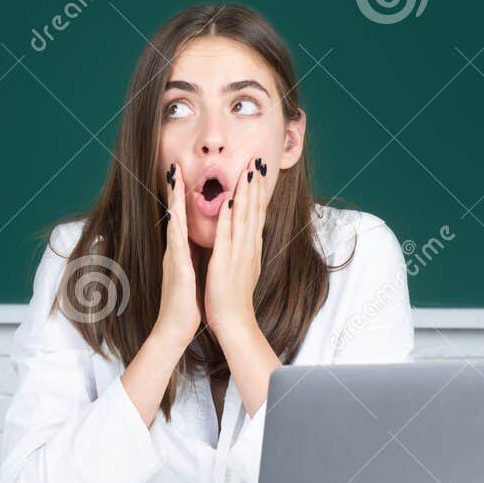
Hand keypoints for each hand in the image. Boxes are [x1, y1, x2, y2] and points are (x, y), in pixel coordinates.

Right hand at [153, 162, 200, 346]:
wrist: (176, 328)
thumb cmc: (185, 302)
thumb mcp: (191, 271)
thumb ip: (190, 254)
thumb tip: (196, 240)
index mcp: (182, 250)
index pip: (183, 217)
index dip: (184, 196)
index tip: (185, 174)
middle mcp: (175, 251)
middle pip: (175, 215)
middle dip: (176, 191)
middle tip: (175, 166)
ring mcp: (174, 259)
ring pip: (174, 224)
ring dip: (173, 203)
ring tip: (173, 181)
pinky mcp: (177, 271)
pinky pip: (176, 247)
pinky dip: (177, 230)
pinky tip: (176, 216)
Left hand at [204, 155, 277, 341]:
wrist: (235, 322)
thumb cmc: (235, 298)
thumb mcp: (243, 268)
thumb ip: (245, 250)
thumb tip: (249, 238)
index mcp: (251, 247)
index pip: (257, 213)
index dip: (258, 191)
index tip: (258, 171)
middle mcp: (249, 246)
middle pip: (255, 209)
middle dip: (255, 184)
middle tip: (258, 160)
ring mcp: (239, 253)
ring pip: (244, 217)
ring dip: (246, 193)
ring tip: (248, 170)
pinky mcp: (225, 261)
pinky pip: (228, 234)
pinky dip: (229, 216)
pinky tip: (230, 200)